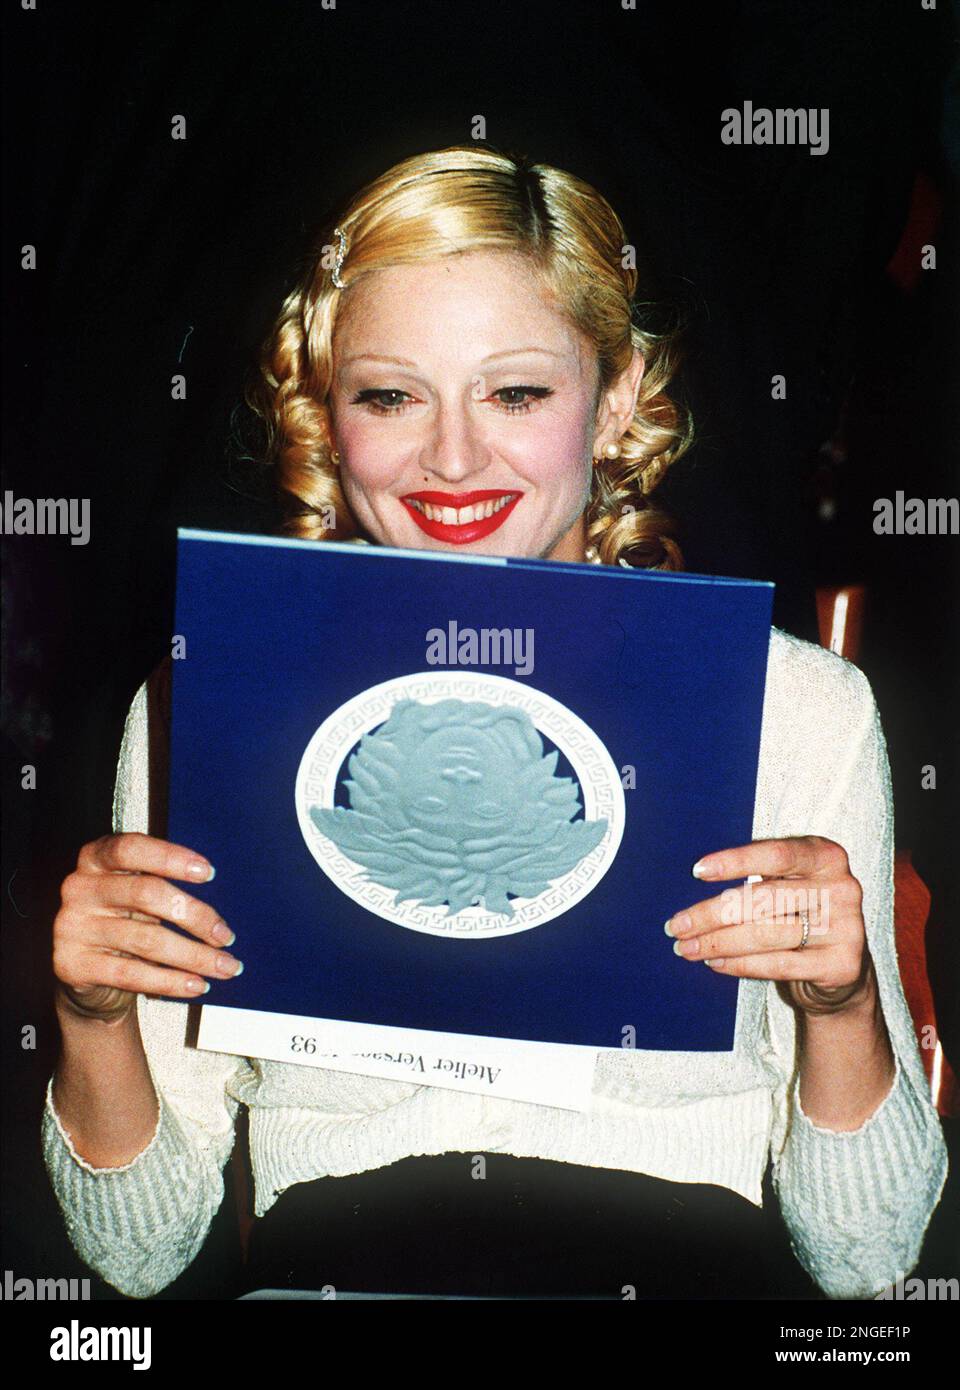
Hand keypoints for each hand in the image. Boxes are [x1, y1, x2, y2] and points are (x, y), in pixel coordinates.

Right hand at [53, 832, 241, 1022]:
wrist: (89, 974)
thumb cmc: (125, 922)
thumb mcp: (139, 896)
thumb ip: (164, 888)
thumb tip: (218, 914)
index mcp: (96, 859)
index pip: (131, 848)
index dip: (170, 857)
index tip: (208, 872)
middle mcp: (79, 888)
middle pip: (146, 893)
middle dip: (195, 916)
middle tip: (225, 935)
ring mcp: (72, 927)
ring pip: (146, 939)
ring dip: (194, 956)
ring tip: (224, 966)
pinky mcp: (73, 964)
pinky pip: (132, 974)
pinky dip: (171, 981)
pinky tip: (196, 984)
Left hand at [664, 836, 874, 1016]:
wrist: (840, 965)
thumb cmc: (800, 912)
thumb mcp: (786, 882)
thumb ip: (756, 875)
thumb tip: (699, 878)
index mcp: (826, 856)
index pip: (776, 854)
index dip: (736, 861)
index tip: (698, 871)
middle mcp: (842, 888)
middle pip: (763, 899)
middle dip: (711, 915)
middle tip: (676, 926)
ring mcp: (846, 928)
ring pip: (766, 935)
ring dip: (717, 944)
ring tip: (687, 948)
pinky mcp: (842, 964)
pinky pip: (778, 965)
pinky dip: (740, 965)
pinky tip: (715, 963)